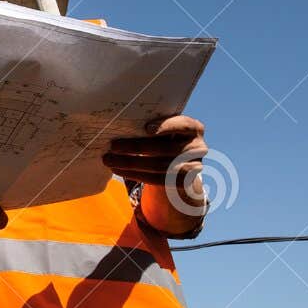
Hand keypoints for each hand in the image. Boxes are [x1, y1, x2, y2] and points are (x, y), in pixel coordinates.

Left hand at [103, 114, 207, 232]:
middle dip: (135, 148)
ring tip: (110, 160)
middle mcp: (198, 147)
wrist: (179, 160)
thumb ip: (152, 126)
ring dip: (130, 164)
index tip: (146, 128)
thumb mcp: (165, 128)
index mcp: (194, 128)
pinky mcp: (184, 183)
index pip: (183, 125)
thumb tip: (120, 125)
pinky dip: (135, 175)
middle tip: (113, 146)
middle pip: (164, 149)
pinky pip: (156, 180)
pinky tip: (119, 170)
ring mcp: (194, 167)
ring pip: (157, 166)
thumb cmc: (165, 137)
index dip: (165, 127)